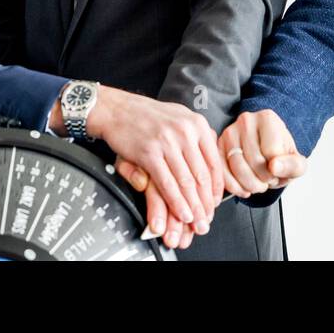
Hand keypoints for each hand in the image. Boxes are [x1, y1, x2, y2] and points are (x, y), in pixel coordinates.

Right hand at [85, 86, 223, 238]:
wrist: (117, 109)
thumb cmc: (148, 117)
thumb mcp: (180, 118)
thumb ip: (198, 137)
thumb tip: (213, 162)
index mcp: (197, 124)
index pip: (213, 162)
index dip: (216, 188)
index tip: (215, 204)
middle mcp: (186, 131)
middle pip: (202, 175)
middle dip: (206, 203)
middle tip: (208, 221)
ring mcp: (168, 142)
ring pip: (186, 181)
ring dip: (193, 207)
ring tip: (197, 223)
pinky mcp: (149, 153)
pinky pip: (167, 183)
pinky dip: (176, 202)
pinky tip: (181, 214)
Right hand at [218, 109, 306, 197]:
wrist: (266, 155)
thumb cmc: (280, 157)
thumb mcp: (296, 163)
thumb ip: (292, 165)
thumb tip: (274, 167)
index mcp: (267, 118)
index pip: (272, 152)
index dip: (277, 169)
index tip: (278, 169)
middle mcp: (246, 121)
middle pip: (255, 161)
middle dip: (264, 180)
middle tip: (268, 179)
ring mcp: (229, 133)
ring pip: (237, 168)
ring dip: (250, 185)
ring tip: (258, 183)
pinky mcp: (217, 148)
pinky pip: (222, 172)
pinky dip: (234, 187)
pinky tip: (244, 188)